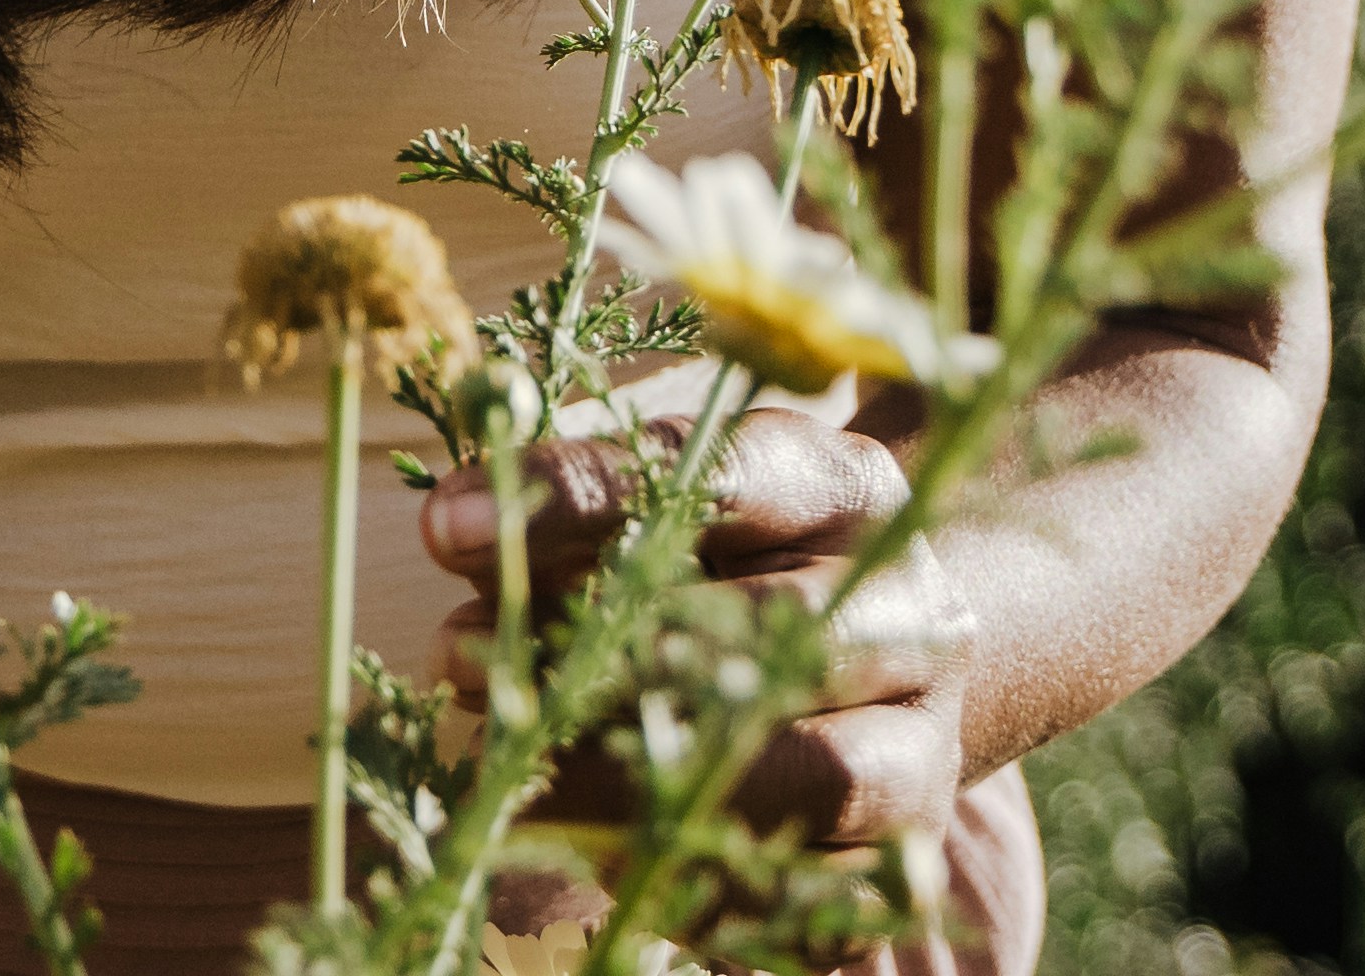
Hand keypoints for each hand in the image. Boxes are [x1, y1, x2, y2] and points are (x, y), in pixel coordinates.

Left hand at [421, 408, 986, 848]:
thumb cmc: (735, 570)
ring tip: (522, 779)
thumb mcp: (668, 511)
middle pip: (784, 626)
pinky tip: (591, 858)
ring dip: (650, 780)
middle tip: (469, 663)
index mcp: (850, 491)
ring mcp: (922, 743)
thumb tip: (460, 531)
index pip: (731, 472)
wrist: (879, 676)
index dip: (584, 494)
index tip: (442, 527)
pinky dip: (698, 884)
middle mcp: (913, 612)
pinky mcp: (901, 860)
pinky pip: (812, 892)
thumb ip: (576, 514)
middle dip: (611, 654)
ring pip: (815, 772)